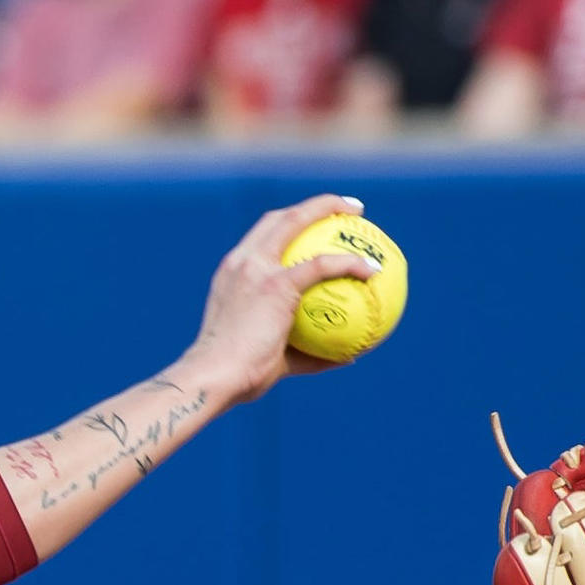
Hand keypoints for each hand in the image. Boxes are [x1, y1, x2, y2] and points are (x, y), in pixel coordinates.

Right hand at [183, 194, 382, 402]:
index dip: (290, 223)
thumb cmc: (238, 379)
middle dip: (313, 206)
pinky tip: (371, 269)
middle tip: (343, 210)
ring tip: (357, 213)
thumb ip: (307, 354)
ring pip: (295, 221)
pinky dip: (348, 262)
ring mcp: (257, 270)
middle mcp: (243, 263)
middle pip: (278, 218)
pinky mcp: (275, 285)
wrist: (214, 379)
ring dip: (327, 208)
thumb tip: (346, 356)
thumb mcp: (273, 362)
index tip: (316, 224)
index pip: (262, 236)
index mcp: (234, 274)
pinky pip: (321, 265)